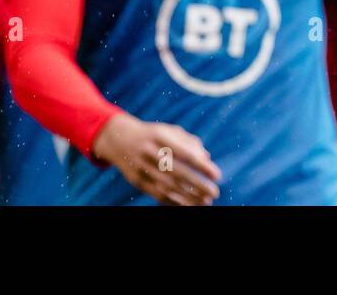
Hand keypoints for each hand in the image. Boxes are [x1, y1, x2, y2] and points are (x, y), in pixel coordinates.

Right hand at [92, 113, 221, 205]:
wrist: (119, 139)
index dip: (202, 166)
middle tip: (215, 192)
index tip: (217, 175)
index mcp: (160, 136)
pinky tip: (189, 205)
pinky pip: (157, 194)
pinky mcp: (137, 181)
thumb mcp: (169, 131)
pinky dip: (174, 201)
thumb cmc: (153, 135)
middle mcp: (149, 152)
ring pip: (167, 186)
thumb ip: (189, 141)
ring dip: (188, 197)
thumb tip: (206, 157)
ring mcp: (142, 167)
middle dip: (197, 184)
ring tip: (206, 201)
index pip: (185, 153)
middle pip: (177, 172)